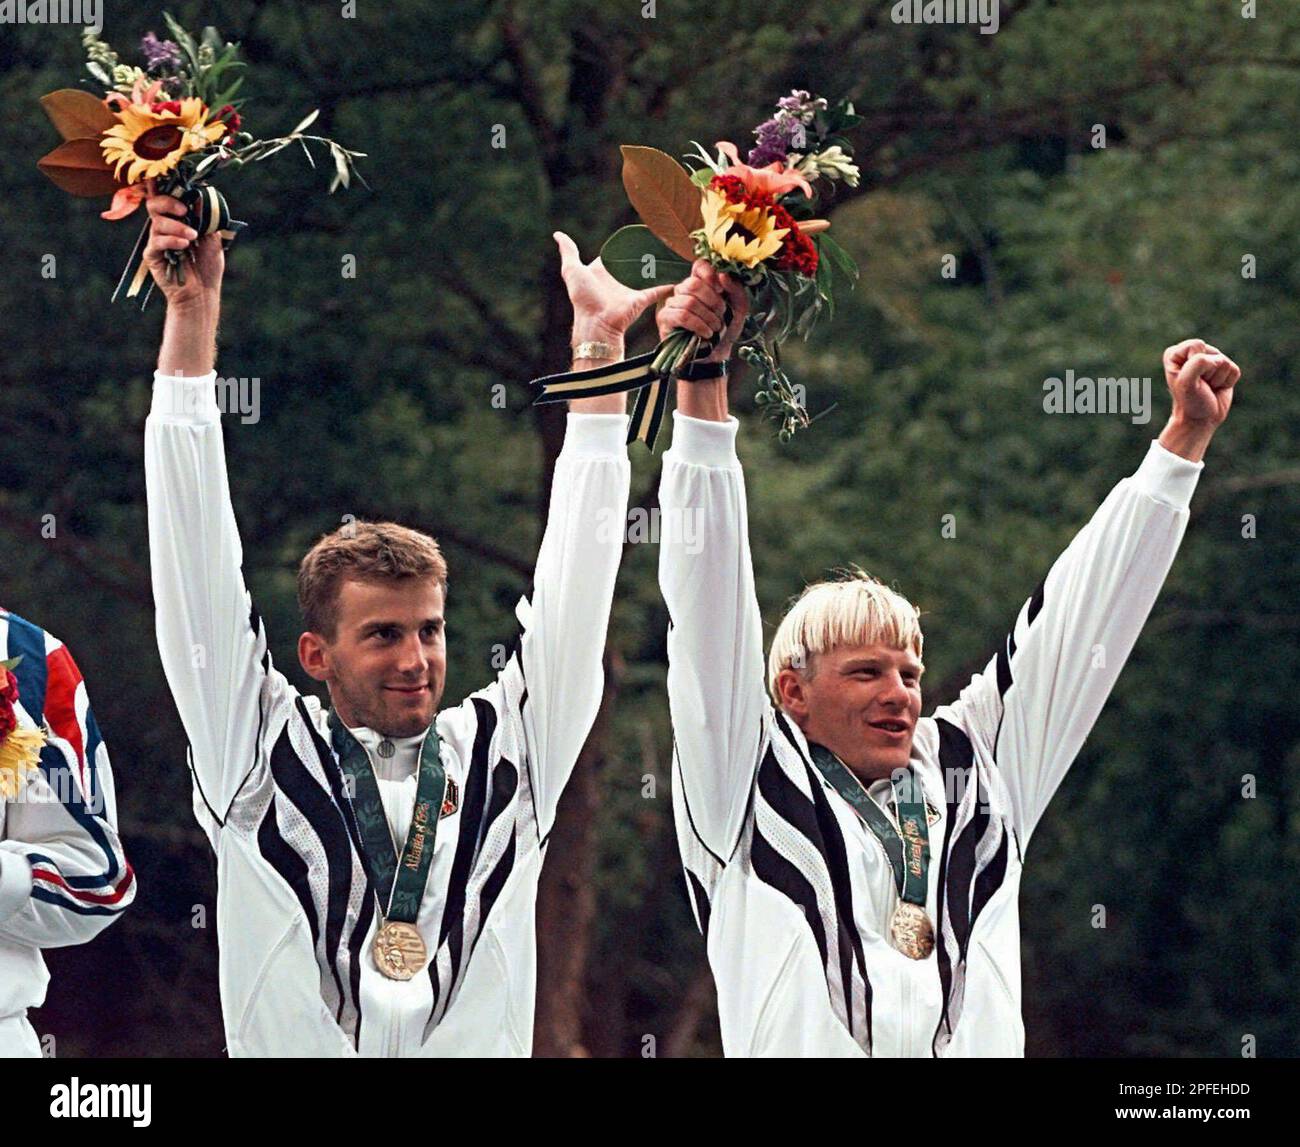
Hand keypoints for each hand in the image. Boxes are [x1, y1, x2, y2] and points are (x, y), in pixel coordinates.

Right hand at [144, 181, 223, 309]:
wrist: (202, 293)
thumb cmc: (207, 266)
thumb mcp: (213, 238)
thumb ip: (206, 219)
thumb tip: (201, 197)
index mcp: (177, 219)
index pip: (166, 197)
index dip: (163, 185)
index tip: (169, 174)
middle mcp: (163, 227)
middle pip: (155, 204)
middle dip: (168, 202)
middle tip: (184, 210)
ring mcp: (156, 240)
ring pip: (157, 222)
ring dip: (176, 226)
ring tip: (192, 236)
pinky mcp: (152, 255)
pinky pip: (156, 241)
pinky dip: (171, 240)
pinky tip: (184, 244)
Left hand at [554, 231, 673, 347]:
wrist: (596, 322)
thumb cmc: (583, 297)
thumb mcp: (572, 270)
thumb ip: (568, 251)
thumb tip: (558, 233)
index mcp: (604, 270)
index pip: (617, 253)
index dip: (626, 244)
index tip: (640, 233)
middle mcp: (618, 279)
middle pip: (635, 262)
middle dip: (646, 253)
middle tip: (661, 239)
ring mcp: (631, 289)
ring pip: (648, 274)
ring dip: (659, 266)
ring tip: (673, 252)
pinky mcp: (641, 299)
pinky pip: (657, 290)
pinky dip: (668, 285)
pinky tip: (679, 275)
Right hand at [657, 260, 747, 362]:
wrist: (715, 356)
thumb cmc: (725, 331)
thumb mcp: (739, 309)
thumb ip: (736, 290)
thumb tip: (722, 275)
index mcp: (700, 284)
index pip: (699, 266)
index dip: (710, 274)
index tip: (721, 289)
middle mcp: (683, 291)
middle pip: (693, 283)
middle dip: (712, 301)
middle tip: (721, 315)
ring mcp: (672, 304)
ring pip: (689, 301)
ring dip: (707, 317)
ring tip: (715, 328)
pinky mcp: (665, 319)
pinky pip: (682, 315)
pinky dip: (698, 325)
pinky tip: (706, 333)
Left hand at [1158, 338, 1241, 461]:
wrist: (1201, 420)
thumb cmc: (1189, 401)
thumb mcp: (1186, 383)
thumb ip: (1197, 364)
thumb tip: (1219, 359)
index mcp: (1176, 353)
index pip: (1197, 344)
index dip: (1196, 362)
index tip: (1188, 378)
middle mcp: (1193, 354)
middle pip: (1212, 353)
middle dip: (1208, 372)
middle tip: (1200, 385)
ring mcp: (1210, 361)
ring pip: (1225, 362)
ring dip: (1217, 378)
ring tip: (1208, 387)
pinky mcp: (1226, 370)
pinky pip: (1234, 370)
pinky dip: (1227, 382)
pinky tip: (1217, 388)